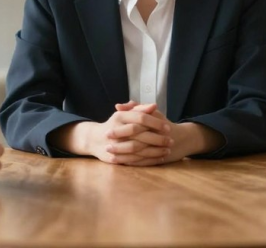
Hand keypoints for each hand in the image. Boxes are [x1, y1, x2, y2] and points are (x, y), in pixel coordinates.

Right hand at [50, 102, 171, 163]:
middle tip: (171, 140)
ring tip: (168, 150)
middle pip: (140, 134)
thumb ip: (140, 109)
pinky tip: (160, 158)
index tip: (168, 127)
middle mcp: (116, 130)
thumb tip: (154, 105)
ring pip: (138, 149)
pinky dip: (148, 160)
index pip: (140, 118)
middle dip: (157, 138)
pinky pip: (135, 160)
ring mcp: (114, 145)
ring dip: (155, 150)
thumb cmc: (116, 124)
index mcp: (120, 117)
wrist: (94, 139)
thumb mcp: (125, 114)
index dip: (155, 123)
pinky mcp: (115, 158)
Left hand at [113, 102, 223, 165]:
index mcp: (153, 123)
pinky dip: (131, 163)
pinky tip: (120, 162)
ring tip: (110, 156)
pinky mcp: (157, 159)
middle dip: (120, 146)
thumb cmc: (162, 123)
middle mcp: (156, 136)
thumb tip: (118, 106)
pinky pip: (143, 163)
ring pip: (138, 155)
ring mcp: (157, 149)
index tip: (108, 132)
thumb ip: (134, 108)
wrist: (180, 139)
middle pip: (135, 142)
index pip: (135, 126)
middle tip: (106, 146)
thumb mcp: (151, 113)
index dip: (121, 130)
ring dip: (123, 156)